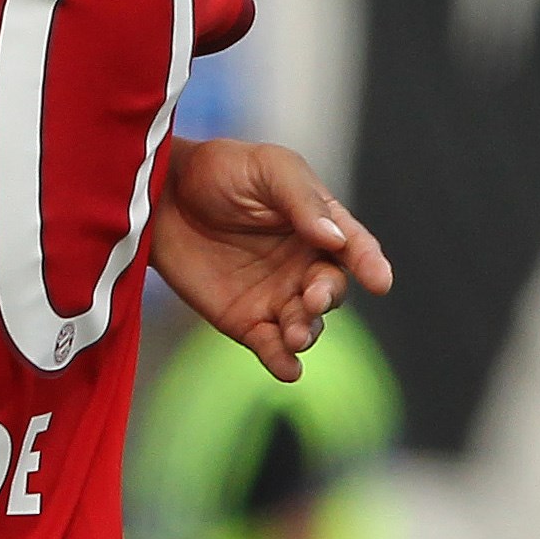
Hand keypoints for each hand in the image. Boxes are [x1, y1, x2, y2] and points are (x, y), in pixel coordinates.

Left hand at [150, 137, 391, 382]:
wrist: (161, 194)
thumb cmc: (219, 170)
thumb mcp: (267, 169)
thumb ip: (301, 201)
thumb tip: (335, 240)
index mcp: (320, 226)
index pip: (355, 249)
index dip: (370, 264)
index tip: (379, 281)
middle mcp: (305, 265)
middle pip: (332, 290)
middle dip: (327, 297)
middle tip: (312, 298)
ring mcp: (278, 296)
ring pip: (307, 323)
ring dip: (306, 332)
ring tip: (295, 334)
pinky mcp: (246, 320)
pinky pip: (272, 347)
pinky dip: (282, 361)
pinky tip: (287, 369)